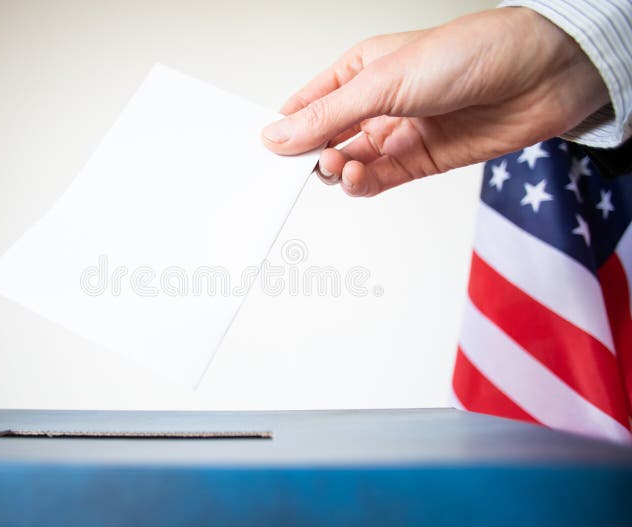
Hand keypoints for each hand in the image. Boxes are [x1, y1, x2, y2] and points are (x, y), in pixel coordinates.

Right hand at [261, 7, 608, 196]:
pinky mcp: (422, 161)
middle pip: (327, 139)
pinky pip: (380, 181)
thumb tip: (278, 136)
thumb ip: (328, 116)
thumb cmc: (469, 54)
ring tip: (341, 168)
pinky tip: (359, 180)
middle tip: (308, 163)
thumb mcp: (382, 82)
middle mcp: (377, 103)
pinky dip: (364, 186)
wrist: (542, 75)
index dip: (288, 129)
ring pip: (352, 164)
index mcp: (361, 70)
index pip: (310, 105)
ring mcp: (399, 133)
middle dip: (313, 155)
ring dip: (340, 172)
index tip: (270, 152)